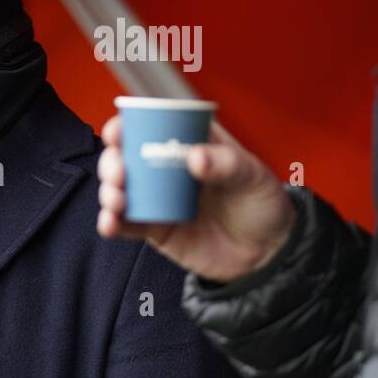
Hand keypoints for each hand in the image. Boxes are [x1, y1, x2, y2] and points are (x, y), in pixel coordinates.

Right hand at [96, 114, 296, 282]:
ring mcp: (159, 199)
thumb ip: (226, 164)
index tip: (119, 130)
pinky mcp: (156, 229)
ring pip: (119, 188)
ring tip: (118, 199)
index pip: (152, 125)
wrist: (268, 253)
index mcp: (190, 143)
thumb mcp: (253, 176)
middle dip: (112, 160)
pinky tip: (110, 223)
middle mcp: (169, 169)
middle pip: (126, 156)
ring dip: (108, 190)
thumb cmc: (262, 204)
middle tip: (120, 171)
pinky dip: (111, 223)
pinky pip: (126, 224)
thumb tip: (195, 157)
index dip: (128, 124)